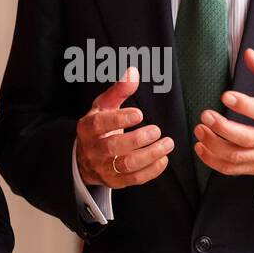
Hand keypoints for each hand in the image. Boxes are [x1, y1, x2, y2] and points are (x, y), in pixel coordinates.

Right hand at [75, 66, 173, 188]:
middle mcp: (93, 149)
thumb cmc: (100, 126)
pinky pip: (134, 179)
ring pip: (126, 165)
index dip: (120, 119)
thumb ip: (119, 90)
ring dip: (150, 155)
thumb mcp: (104, 106)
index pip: (100, 124)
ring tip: (167, 144)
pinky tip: (164, 159)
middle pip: (114, 147)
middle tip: (157, 130)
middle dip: (138, 139)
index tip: (140, 114)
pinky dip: (152, 170)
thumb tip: (133, 72)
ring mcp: (103, 167)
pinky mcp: (115, 181)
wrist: (86, 158)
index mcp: (88, 127)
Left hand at [193, 48, 253, 175]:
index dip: (243, 105)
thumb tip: (250, 55)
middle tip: (206, 116)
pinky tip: (202, 149)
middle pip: (245, 138)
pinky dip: (214, 162)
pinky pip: (232, 169)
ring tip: (200, 131)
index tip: (226, 96)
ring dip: (213, 145)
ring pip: (235, 156)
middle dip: (222, 128)